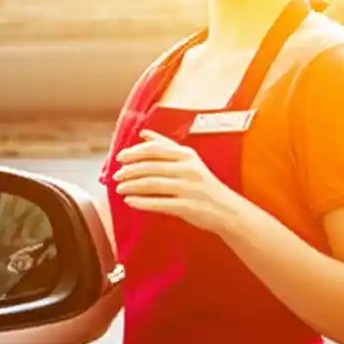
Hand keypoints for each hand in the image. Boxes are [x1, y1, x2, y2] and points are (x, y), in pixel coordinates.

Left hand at [113, 129, 248, 236]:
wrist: (227, 209)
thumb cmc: (203, 183)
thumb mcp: (189, 160)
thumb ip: (166, 145)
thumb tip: (143, 133)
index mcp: (187, 155)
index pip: (155, 149)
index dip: (134, 152)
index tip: (119, 157)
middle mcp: (188, 169)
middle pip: (151, 166)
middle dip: (129, 171)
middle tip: (116, 176)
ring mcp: (188, 188)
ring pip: (152, 184)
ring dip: (132, 186)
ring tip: (119, 188)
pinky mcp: (188, 207)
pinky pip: (159, 203)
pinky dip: (142, 202)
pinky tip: (129, 201)